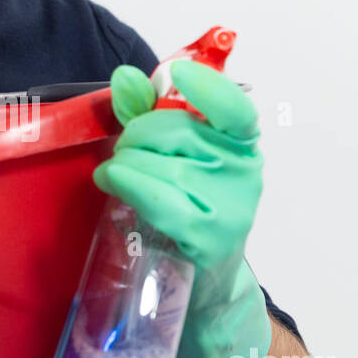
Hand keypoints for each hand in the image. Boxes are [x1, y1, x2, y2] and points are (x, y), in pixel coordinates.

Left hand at [92, 60, 271, 357]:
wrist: (203, 283)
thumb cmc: (184, 208)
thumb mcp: (171, 157)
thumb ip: (149, 113)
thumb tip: (126, 79)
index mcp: (242, 144)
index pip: (235, 107)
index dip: (207, 87)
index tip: (178, 74)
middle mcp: (245, 171)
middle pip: (175, 131)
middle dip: (135, 136)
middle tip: (124, 153)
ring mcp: (232, 206)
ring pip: (158, 165)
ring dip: (123, 165)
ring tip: (115, 176)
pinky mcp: (210, 237)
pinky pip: (158, 200)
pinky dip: (127, 186)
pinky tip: (113, 185)